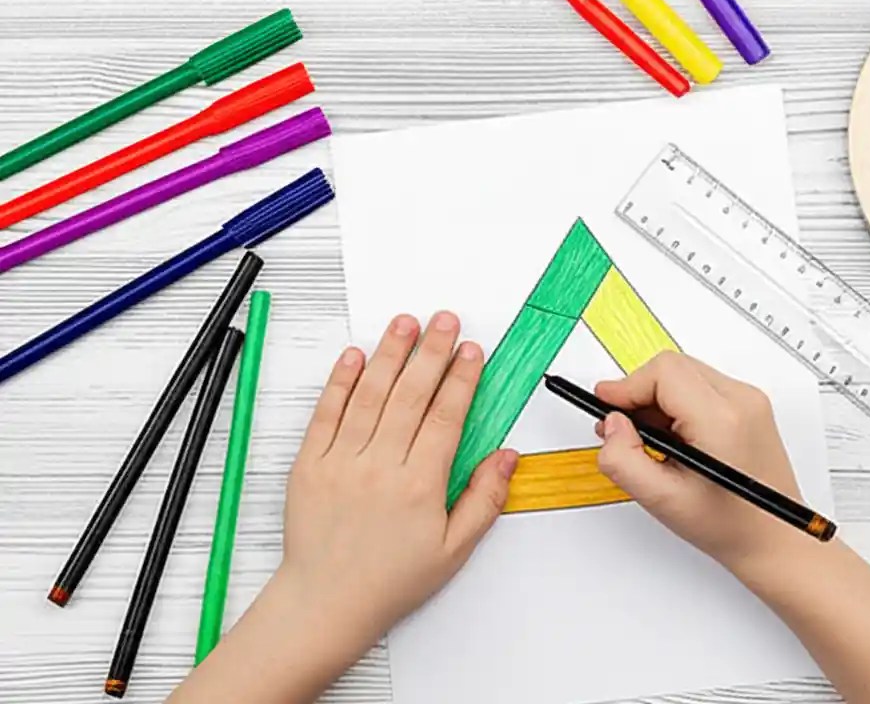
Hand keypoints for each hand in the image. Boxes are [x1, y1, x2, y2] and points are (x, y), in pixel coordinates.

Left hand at [277, 311, 517, 650]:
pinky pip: (326, 413)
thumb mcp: (453, 550)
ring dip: (390, 353)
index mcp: (419, 486)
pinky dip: (340, 381)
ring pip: (369, 394)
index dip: (462, 379)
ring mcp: (340, 462)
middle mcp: (379, 467)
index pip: (446, 416)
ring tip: (405, 323)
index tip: (472, 352)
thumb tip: (506, 457)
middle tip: (445, 320)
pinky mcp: (308, 464)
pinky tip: (355, 355)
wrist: (325, 602)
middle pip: (410, 395)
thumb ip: (483, 499)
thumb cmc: (390, 580)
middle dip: (432, 352)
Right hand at [593, 352, 807, 572]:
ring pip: (686, 374)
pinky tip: (675, 440)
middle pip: (673, 368)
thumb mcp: (662, 500)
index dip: (627, 386)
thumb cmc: (731, 525)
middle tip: (623, 429)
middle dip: (640, 393)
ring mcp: (750, 401)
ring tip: (651, 440)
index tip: (606, 405)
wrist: (775, 538)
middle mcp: (742, 402)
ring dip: (659, 400)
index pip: (663, 372)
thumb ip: (623, 459)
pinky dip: (679, 405)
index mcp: (722, 420)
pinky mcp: (751, 407)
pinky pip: (702, 387)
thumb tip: (612, 425)